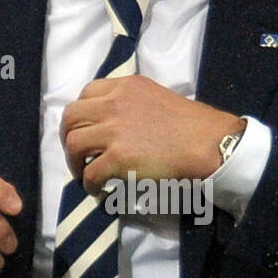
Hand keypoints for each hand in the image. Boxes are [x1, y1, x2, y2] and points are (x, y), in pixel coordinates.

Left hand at [61, 75, 244, 191]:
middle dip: (68, 136)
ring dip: (74, 161)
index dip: (80, 113)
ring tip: (83, 173)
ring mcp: (115, 130)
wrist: (209, 143)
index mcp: (125, 87)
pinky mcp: (119, 158)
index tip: (85, 128)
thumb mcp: (157, 96)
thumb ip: (133, 102)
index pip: (86, 92)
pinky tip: (97, 190)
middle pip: (71, 116)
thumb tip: (118, 123)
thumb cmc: (192, 124)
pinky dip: (89, 184)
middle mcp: (115, 104)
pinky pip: (90, 173)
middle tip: (77, 153)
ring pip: (73, 144)